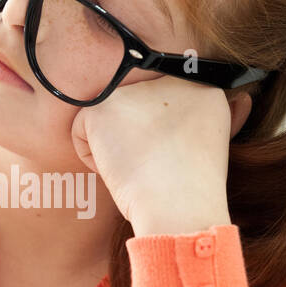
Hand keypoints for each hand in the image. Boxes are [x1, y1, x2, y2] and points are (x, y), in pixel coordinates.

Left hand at [70, 77, 233, 234]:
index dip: (158, 137)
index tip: (168, 159)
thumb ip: (178, 126)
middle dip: (135, 140)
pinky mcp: (107, 104)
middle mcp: (173, 80)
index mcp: (204, 90)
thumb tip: (142, 128)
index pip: (163, 103)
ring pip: (108, 119)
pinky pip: (81, 129)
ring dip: (115, 148)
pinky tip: (121, 169)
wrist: (180, 206)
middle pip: (133, 109)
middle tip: (154, 166)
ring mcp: (139, 89)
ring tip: (141, 168)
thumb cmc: (188, 195)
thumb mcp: (199, 148)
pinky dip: (92, 158)